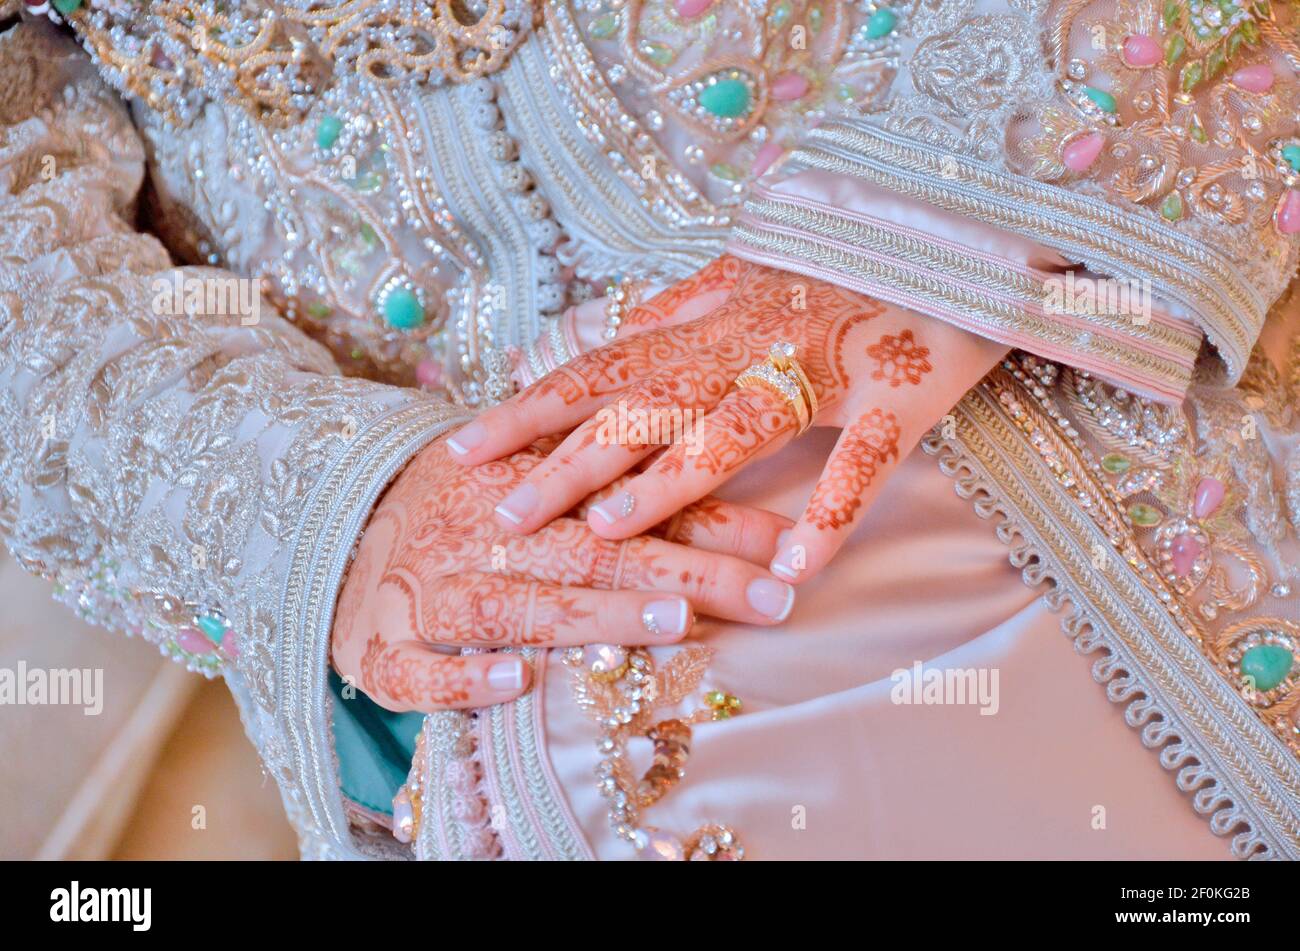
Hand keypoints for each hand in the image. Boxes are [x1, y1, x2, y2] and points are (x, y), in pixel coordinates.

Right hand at [331, 432, 794, 712]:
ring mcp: (432, 592)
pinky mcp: (382, 648)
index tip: (786, 547)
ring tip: (670, 620)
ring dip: (595, 614)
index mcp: (526, 489)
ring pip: (521, 603)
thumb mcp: (521, 472)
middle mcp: (486, 538)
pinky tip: (518, 681)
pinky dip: (464, 675)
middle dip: (687, 573)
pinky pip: (420, 670)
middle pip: (596, 554)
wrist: (327, 526)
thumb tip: (715, 467)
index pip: (633, 504)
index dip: (711, 522)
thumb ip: (608, 477)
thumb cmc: (452, 506)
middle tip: (769, 598)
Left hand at [447, 257, 1007, 582]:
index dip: (533, 410)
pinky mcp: (896, 393)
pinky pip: (863, 457)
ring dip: (674, 477)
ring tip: (611, 529)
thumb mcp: (750, 270)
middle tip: (506, 514)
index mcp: (713, 320)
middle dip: (572, 460)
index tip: (465, 450)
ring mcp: (824, 365)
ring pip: (736, 424)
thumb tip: (603, 327)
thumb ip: (675, 305)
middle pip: (649, 404)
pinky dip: (832, 510)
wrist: (955, 231)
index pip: (605, 368)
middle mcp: (752, 341)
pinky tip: (794, 566)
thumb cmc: (845, 262)